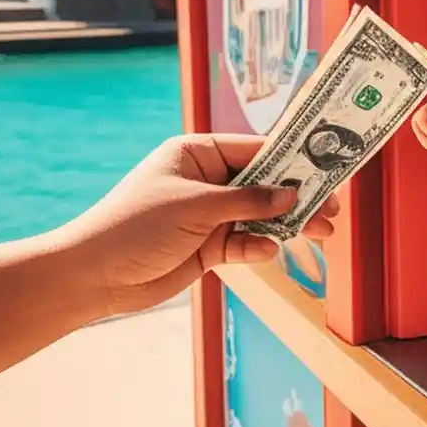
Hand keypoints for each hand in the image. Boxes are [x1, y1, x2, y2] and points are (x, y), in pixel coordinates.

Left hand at [62, 134, 337, 317]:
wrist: (94, 276)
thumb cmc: (134, 226)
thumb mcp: (195, 206)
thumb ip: (247, 200)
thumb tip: (292, 193)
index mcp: (197, 154)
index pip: (254, 149)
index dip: (291, 158)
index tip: (326, 164)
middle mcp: (206, 181)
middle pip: (263, 184)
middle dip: (297, 195)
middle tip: (332, 207)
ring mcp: (208, 215)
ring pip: (259, 215)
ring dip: (287, 223)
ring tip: (321, 231)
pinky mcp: (207, 247)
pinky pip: (244, 242)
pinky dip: (259, 246)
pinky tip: (269, 250)